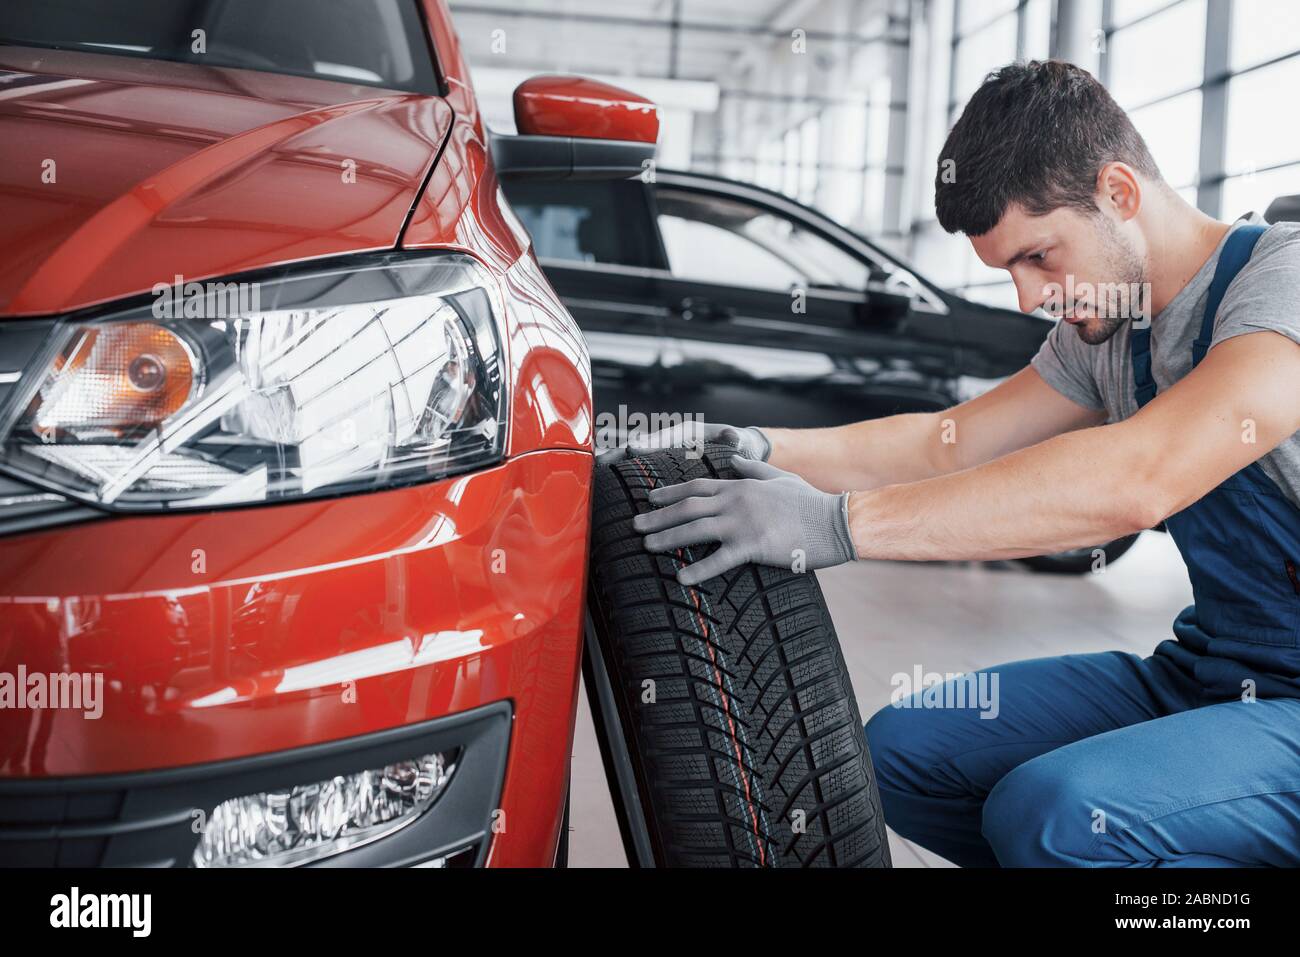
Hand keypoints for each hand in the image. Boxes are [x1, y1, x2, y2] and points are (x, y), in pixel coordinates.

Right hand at [596, 421, 769, 466]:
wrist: (742, 452)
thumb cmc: (741, 445)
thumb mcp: (740, 441)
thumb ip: (734, 439)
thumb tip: (732, 435)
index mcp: (688, 434)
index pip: (665, 439)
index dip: (649, 444)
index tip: (634, 449)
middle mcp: (672, 443)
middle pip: (643, 448)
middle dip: (623, 453)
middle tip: (600, 460)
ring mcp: (666, 457)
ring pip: (638, 462)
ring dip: (618, 467)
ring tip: (595, 473)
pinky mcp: (665, 471)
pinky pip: (643, 475)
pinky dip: (627, 480)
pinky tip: (610, 492)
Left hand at [631, 458, 856, 584]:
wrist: (834, 521)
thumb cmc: (810, 502)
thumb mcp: (780, 478)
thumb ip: (755, 471)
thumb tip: (736, 462)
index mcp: (741, 486)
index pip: (697, 487)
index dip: (670, 493)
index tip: (650, 499)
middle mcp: (736, 502)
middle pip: (688, 507)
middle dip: (658, 516)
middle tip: (635, 525)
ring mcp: (743, 523)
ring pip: (695, 529)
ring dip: (667, 537)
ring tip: (646, 545)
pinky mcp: (754, 546)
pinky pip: (720, 560)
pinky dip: (698, 569)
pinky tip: (681, 577)